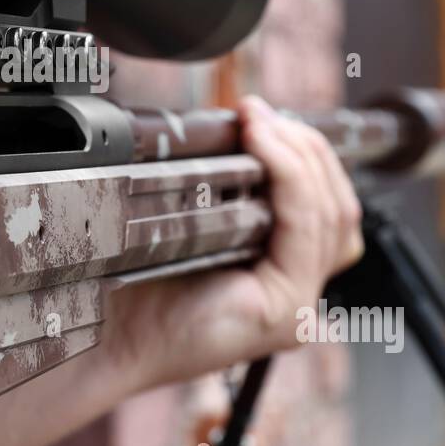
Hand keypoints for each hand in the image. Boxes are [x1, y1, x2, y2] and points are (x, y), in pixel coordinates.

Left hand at [104, 95, 364, 390]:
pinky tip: (261, 146)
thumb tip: (243, 127)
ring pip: (329, 212)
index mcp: (284, 276)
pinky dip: (289, 177)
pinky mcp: (284, 310)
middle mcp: (300, 294)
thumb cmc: (136, 282)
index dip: (306, 155)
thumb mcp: (194, 224)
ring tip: (257, 120)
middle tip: (257, 111)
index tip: (262, 115)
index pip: (329, 208)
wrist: (106, 334)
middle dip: (305, 146)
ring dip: (296, 153)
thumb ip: (230, 193)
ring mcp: (297, 306)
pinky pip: (303, 228)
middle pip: (338, 207)